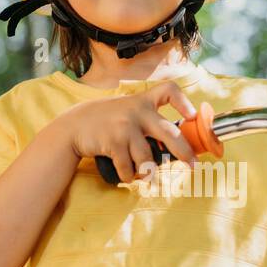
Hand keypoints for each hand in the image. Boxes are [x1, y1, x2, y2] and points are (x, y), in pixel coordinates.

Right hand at [57, 81, 199, 183]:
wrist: (73, 125)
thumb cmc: (106, 120)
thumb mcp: (127, 109)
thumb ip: (147, 118)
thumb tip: (174, 144)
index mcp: (143, 101)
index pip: (169, 90)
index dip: (184, 102)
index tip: (192, 116)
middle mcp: (137, 112)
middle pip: (169, 133)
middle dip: (184, 151)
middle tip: (192, 164)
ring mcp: (125, 127)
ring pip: (148, 158)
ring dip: (148, 172)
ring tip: (145, 174)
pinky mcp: (113, 142)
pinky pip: (129, 167)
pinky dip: (129, 176)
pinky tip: (127, 174)